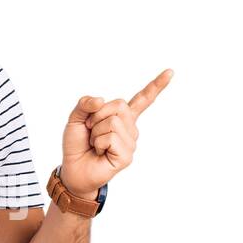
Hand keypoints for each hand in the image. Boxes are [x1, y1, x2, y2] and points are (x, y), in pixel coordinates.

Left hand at [60, 69, 172, 196]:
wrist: (72, 169)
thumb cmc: (77, 144)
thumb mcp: (76, 118)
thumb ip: (85, 104)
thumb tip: (100, 100)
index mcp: (121, 117)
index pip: (142, 99)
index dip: (156, 85)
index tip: (170, 72)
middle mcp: (130, 128)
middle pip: (119, 105)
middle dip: (97, 115)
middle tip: (91, 130)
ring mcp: (130, 142)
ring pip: (113, 121)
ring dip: (96, 132)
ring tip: (95, 144)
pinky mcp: (127, 156)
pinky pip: (111, 137)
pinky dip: (98, 143)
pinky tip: (99, 152)